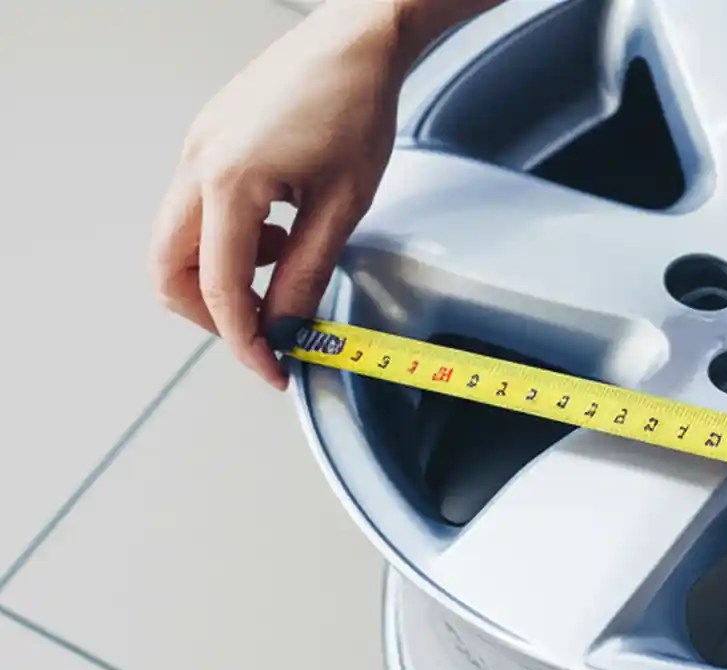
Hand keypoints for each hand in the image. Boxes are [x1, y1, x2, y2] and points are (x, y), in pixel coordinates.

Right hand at [150, 0, 496, 387]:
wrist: (356, 40)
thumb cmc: (356, 104)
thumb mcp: (344, 202)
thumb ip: (308, 270)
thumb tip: (285, 324)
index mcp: (230, 181)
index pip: (218, 289)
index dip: (244, 341)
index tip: (272, 368)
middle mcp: (197, 164)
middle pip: (168, 270)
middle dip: (211, 312)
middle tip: (263, 328)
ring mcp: (195, 149)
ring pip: (175, 241)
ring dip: (220, 272)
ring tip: (282, 263)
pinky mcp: (207, 141)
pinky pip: (195, 208)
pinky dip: (227, 237)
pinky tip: (276, 228)